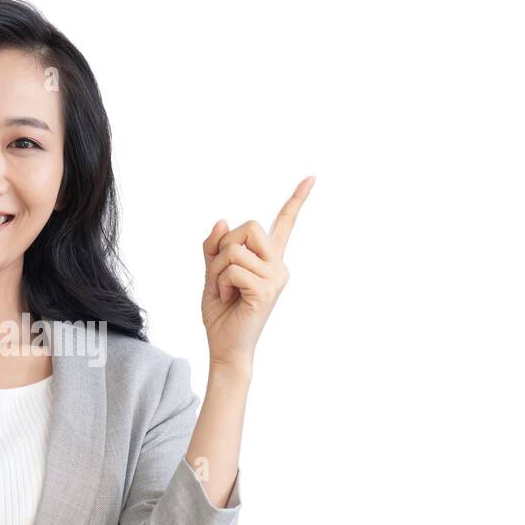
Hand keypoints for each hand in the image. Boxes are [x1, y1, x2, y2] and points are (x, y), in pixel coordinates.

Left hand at [202, 175, 315, 369]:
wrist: (225, 347)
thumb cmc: (222, 313)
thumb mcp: (212, 273)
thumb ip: (215, 247)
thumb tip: (221, 220)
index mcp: (268, 259)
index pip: (284, 224)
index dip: (296, 200)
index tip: (312, 177)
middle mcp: (278, 265)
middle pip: (249, 226)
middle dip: (224, 246)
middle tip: (222, 275)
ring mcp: (276, 277)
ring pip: (235, 250)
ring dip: (217, 270)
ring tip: (225, 291)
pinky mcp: (267, 290)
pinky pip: (233, 269)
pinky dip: (220, 283)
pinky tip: (227, 299)